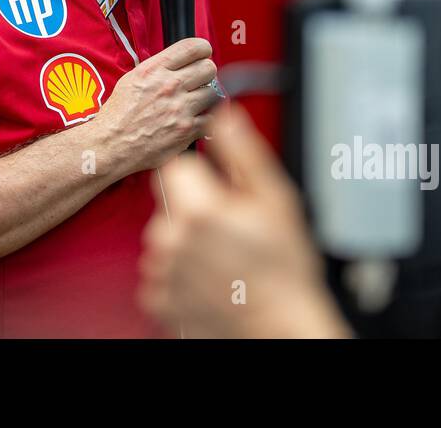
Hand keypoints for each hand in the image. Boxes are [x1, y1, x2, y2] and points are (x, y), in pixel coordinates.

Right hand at [93, 37, 220, 176]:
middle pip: (208, 68)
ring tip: (195, 103)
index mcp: (154, 70)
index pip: (193, 48)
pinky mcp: (186, 130)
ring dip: (206, 97)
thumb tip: (177, 63)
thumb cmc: (118, 115)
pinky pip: (210, 118)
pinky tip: (193, 120)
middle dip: (206, 74)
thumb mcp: (131, 80)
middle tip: (198, 81)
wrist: (111, 145)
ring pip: (213, 92)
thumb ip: (157, 69)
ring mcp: (180, 108)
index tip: (203, 55)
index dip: (203, 50)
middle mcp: (169, 86)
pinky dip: (205, 119)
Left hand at [138, 102, 352, 337]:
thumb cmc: (283, 267)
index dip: (200, 175)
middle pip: (170, 202)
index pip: (175, 167)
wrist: (279, 325)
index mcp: (197, 209)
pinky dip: (179, 272)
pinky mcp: (157, 298)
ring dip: (186, 240)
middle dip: (195, 208)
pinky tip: (209, 277)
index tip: (221, 192)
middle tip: (229, 228)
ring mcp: (161, 272)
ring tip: (222, 256)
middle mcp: (171, 239)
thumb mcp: (274, 199)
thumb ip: (242, 151)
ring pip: (165, 235)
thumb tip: (224, 114)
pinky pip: (160, 270)